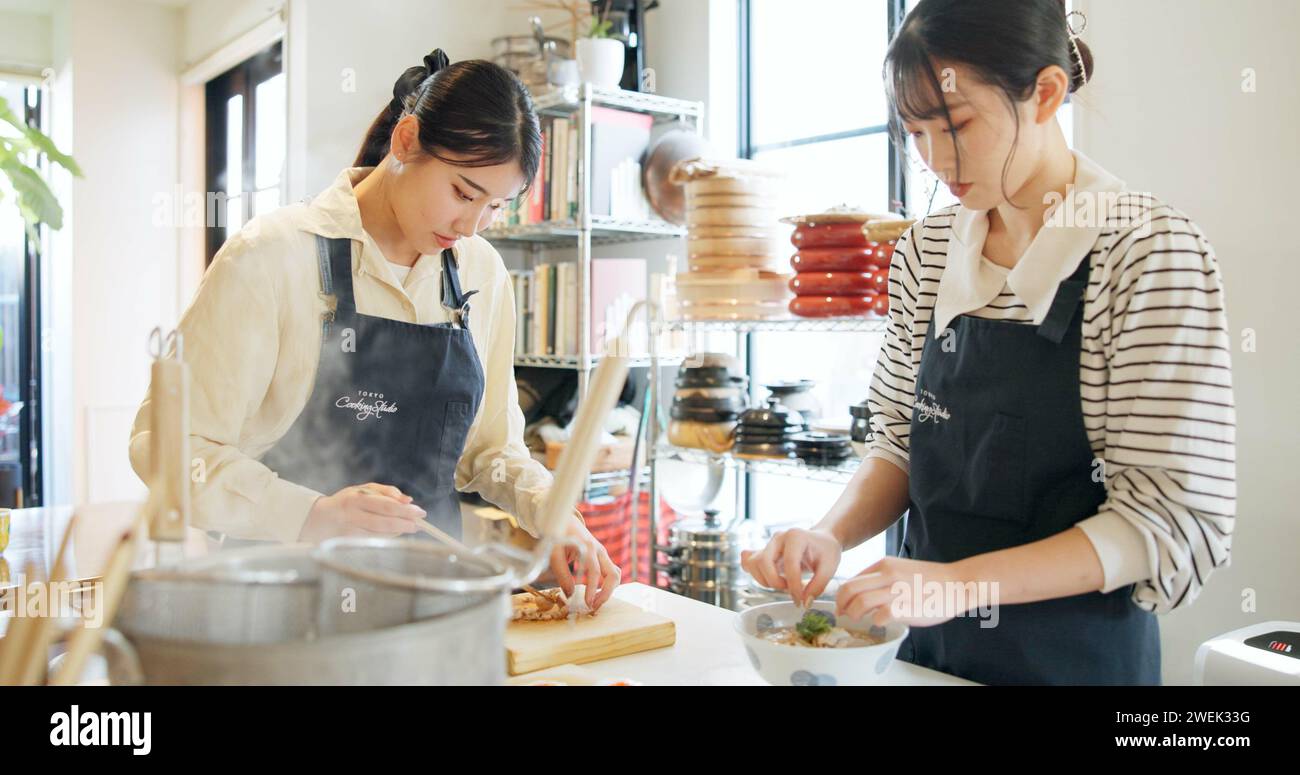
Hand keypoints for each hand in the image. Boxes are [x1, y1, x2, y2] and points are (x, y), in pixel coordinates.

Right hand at [298, 482, 426, 542]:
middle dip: (405, 524)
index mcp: (356, 499)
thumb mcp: (363, 490)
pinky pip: (375, 541)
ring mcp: (350, 531)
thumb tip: (408, 499)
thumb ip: (387, 492)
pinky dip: (388, 537)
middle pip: (384, 522)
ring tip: (410, 527)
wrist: (320, 519)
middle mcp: (352, 515)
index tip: (420, 512)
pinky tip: (395, 533)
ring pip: (381, 534)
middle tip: (419, 525)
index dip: (405, 510)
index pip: (386, 505)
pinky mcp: (350, 543)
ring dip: (399, 531)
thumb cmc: (347, 502)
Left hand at [548, 514, 619, 611]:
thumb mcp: (554, 553)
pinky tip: (595, 594)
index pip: (595, 571)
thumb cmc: (558, 536)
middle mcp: (599, 550)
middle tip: (593, 607)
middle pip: (613, 574)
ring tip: (594, 603)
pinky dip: (607, 585)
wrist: (564, 521)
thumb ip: (562, 574)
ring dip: (609, 590)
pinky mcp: (602, 558)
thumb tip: (570, 594)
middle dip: (606, 593)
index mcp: (588, 547)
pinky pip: (611, 573)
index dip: (592, 589)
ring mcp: (603, 554)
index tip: (587, 604)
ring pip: (615, 574)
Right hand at [740, 528, 840, 606]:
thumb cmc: (826, 551)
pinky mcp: (763, 552)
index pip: (790, 563)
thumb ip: (818, 585)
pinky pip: (749, 563)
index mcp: (795, 536)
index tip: (800, 600)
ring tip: (784, 584)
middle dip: (775, 582)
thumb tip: (804, 602)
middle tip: (790, 590)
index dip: (793, 585)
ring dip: (765, 580)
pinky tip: (770, 579)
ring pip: (753, 564)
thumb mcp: (830, 567)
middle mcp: (778, 538)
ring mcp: (768, 544)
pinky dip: (756, 575)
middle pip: (763, 561)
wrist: (822, 540)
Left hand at [835, 557, 968, 627]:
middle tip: (843, 615)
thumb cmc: (932, 580)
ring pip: (859, 602)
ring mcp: (896, 591)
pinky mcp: (906, 606)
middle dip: (841, 604)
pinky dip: (875, 622)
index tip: (843, 605)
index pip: (852, 579)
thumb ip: (883, 579)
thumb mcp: (903, 570)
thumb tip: (865, 595)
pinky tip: (880, 623)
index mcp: (884, 565)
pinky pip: (879, 616)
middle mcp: (887, 575)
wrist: (959, 583)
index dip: (842, 595)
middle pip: (849, 589)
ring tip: (858, 620)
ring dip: (854, 614)